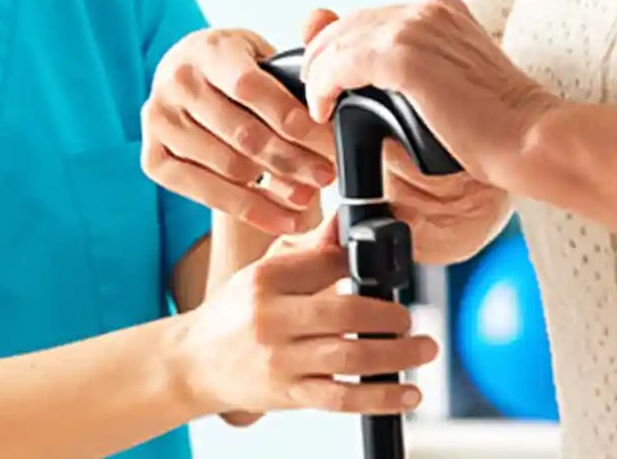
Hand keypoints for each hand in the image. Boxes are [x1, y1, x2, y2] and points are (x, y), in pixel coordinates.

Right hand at [143, 28, 335, 233]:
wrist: (188, 84)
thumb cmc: (233, 71)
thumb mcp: (261, 53)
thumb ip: (297, 44)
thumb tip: (321, 19)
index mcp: (208, 51)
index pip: (252, 89)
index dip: (294, 119)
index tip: (329, 141)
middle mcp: (176, 83)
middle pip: (243, 134)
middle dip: (292, 160)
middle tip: (326, 176)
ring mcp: (159, 122)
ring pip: (228, 166)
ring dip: (275, 189)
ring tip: (308, 196)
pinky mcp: (153, 158)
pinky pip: (206, 193)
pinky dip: (249, 209)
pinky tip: (280, 217)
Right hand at [173, 218, 438, 417]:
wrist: (193, 362)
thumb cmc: (236, 312)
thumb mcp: (266, 271)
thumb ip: (313, 250)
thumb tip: (351, 219)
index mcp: (265, 278)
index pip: (327, 264)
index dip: (366, 264)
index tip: (393, 269)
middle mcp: (270, 318)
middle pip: (344, 314)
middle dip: (389, 316)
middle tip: (409, 317)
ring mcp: (279, 359)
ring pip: (349, 358)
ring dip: (396, 354)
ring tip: (423, 347)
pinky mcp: (287, 394)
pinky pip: (341, 398)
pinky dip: (380, 397)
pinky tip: (408, 393)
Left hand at [299, 8, 515, 263]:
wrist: (529, 138)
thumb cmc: (497, 125)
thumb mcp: (450, 83)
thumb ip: (411, 70)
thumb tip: (366, 81)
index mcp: (442, 11)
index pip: (374, 18)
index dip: (343, 43)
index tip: (326, 74)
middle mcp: (428, 10)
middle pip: (352, 23)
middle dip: (323, 53)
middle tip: (311, 86)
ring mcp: (416, 28)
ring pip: (341, 41)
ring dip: (319, 72)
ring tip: (315, 101)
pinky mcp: (404, 57)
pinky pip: (342, 64)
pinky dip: (324, 86)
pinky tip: (322, 108)